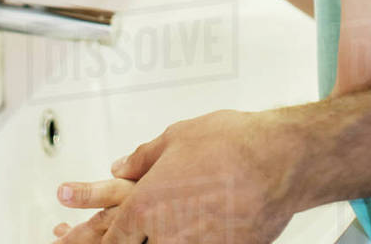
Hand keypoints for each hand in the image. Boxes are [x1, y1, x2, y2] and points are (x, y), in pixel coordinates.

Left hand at [53, 109, 300, 243]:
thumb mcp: (177, 137)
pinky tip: (201, 229)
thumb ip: (143, 157)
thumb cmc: (233, 144)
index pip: (111, 236)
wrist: (279, 159)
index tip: (91, 235)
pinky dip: (193, 239)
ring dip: (159, 238)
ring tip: (174, 221)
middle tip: (104, 232)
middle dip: (122, 240)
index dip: (99, 236)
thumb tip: (121, 165)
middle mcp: (166, 234)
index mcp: (146, 204)